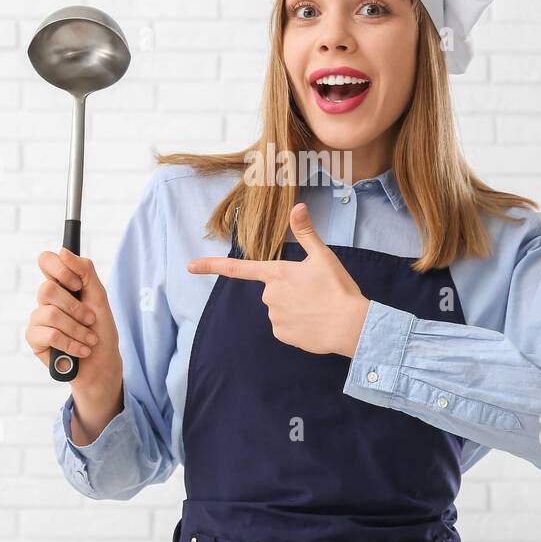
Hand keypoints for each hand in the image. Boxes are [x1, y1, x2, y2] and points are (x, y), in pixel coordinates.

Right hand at [26, 248, 122, 392]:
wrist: (102, 363)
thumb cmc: (100, 330)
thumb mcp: (99, 297)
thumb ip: (85, 272)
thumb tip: (63, 251)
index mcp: (61, 285)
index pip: (46, 261)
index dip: (60, 270)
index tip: (77, 285)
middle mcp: (46, 300)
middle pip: (47, 289)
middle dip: (75, 308)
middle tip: (90, 319)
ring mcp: (38, 319)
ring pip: (50, 314)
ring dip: (77, 329)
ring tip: (89, 339)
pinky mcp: (34, 339)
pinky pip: (49, 334)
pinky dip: (71, 343)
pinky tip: (81, 350)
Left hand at [186, 202, 370, 356]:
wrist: (350, 325)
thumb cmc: (337, 288)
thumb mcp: (323, 256)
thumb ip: (306, 232)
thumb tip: (297, 206)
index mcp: (276, 273)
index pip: (238, 268)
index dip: (212, 266)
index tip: (189, 266)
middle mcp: (270, 295)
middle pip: (272, 289)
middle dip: (289, 289)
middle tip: (315, 291)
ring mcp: (274, 317)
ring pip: (279, 308)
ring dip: (295, 307)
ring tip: (317, 307)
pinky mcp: (282, 335)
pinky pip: (285, 326)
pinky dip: (298, 324)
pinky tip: (314, 322)